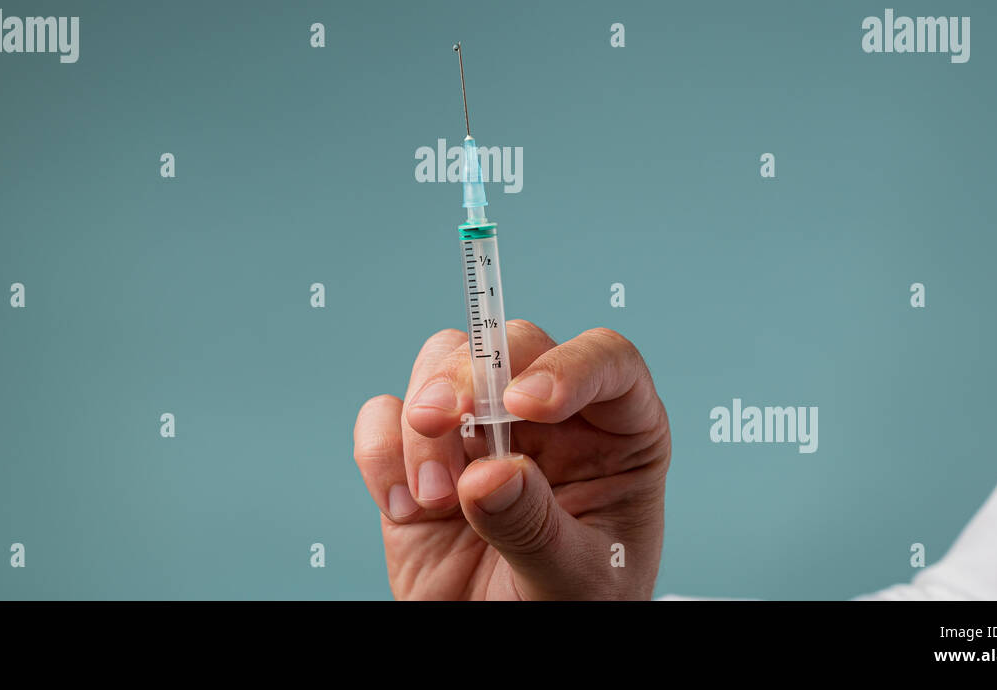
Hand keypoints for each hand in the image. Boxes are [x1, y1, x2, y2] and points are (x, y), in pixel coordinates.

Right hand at [353, 321, 669, 598]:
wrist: (502, 650)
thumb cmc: (566, 610)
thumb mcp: (573, 580)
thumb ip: (536, 527)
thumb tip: (489, 473)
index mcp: (616, 436)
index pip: (607, 362)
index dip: (569, 364)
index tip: (526, 403)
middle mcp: (549, 419)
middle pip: (512, 346)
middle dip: (470, 376)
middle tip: (440, 418)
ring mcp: (480, 431)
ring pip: (444, 362)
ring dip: (424, 420)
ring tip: (434, 496)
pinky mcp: (420, 456)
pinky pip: (384, 414)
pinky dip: (380, 449)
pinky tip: (402, 506)